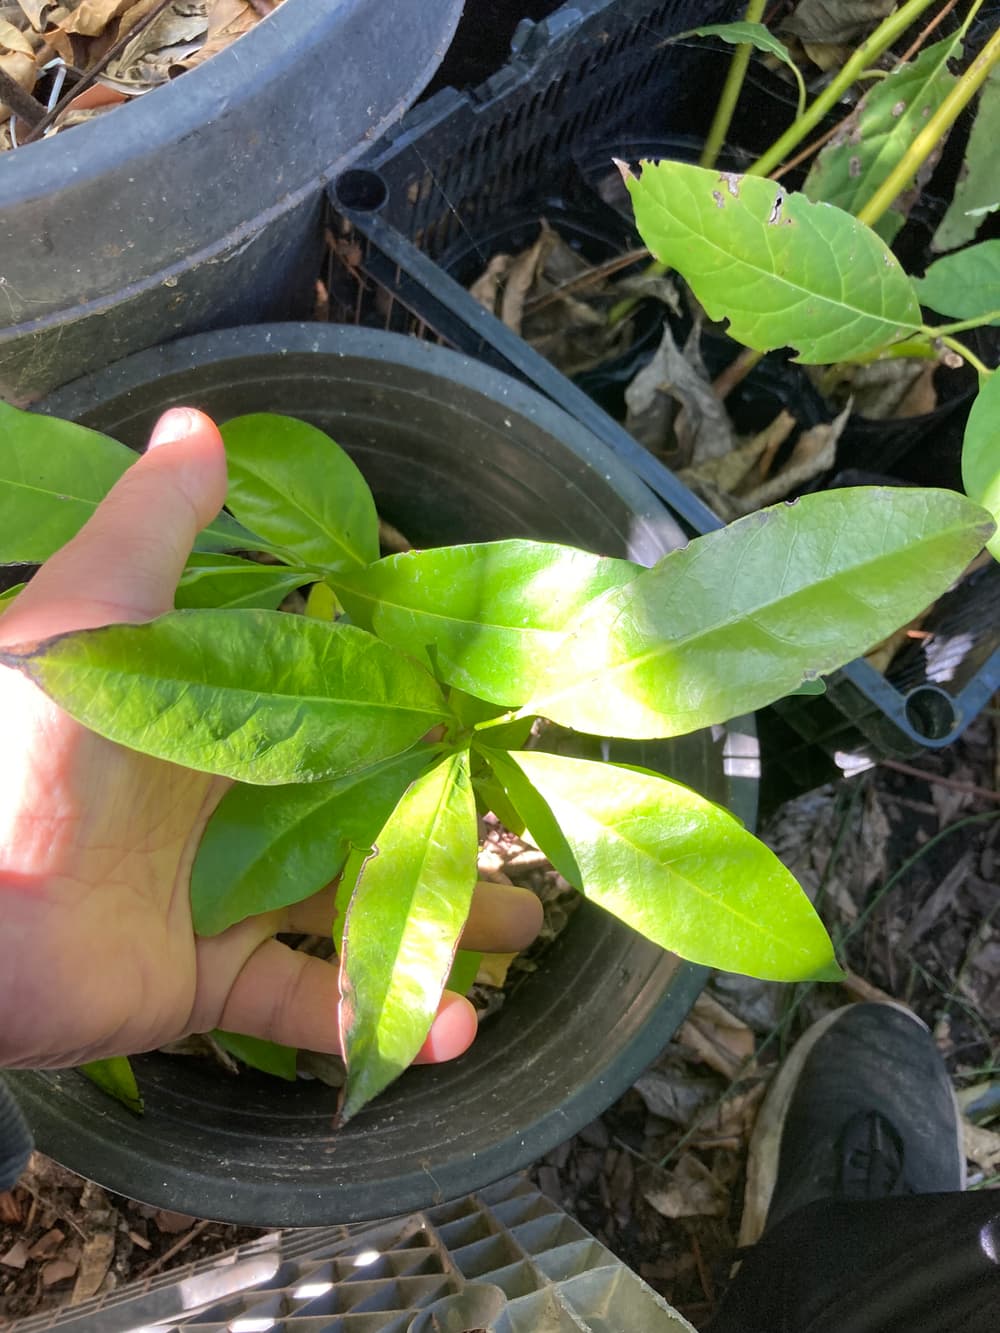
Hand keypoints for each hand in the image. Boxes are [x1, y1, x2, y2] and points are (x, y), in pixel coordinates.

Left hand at [0, 408, 540, 1069]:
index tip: (492, 709)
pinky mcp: (207, 981)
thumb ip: (155, 525)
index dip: (417, 708)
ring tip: (524, 936)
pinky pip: (307, 1003)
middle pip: (366, 811)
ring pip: (357, 907)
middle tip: (530, 833)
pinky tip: (454, 1030)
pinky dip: (379, 1019)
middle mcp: (231, 803)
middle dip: (450, 824)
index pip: (342, 706)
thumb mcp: (88, 614)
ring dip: (441, 922)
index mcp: (220, 715)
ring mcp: (223, 895)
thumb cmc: (16, 744)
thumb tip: (199, 422)